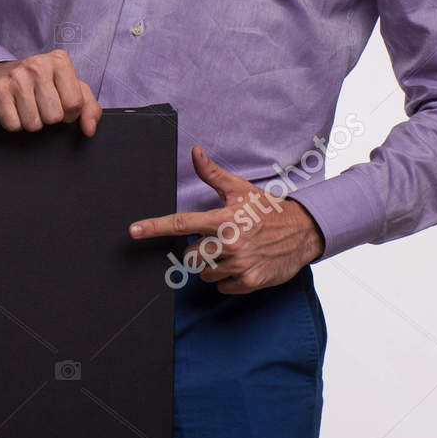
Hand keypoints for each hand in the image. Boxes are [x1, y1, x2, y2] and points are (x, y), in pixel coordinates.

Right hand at [0, 50, 101, 134]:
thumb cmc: (37, 84)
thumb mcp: (68, 89)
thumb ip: (88, 107)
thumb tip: (89, 128)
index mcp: (60, 61)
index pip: (75, 104)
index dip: (69, 113)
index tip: (59, 103)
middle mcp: (38, 65)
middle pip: (54, 116)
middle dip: (48, 118)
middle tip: (40, 105)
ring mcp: (16, 76)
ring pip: (34, 124)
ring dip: (30, 121)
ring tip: (25, 106)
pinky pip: (14, 125)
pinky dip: (14, 123)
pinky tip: (12, 108)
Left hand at [127, 144, 323, 293]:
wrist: (303, 232)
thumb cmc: (266, 210)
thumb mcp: (239, 189)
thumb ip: (212, 174)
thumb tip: (194, 151)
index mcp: (223, 219)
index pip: (181, 223)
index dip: (155, 227)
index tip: (133, 231)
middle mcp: (230, 243)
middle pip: (190, 256)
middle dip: (197, 251)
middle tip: (215, 242)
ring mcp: (241, 264)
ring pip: (204, 273)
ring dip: (212, 266)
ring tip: (230, 252)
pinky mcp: (251, 282)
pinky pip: (221, 286)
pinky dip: (226, 279)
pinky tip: (240, 265)